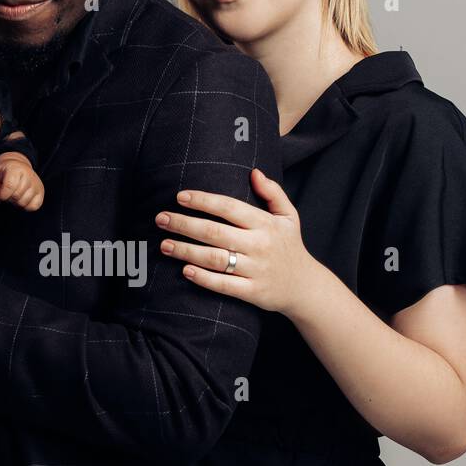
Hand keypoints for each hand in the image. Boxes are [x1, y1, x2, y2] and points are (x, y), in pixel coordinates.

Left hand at [0, 152, 44, 209]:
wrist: (19, 165)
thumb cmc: (5, 171)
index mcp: (15, 169)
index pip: (9, 187)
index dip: (1, 195)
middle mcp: (28, 176)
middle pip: (16, 196)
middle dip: (8, 198)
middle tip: (6, 194)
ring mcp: (36, 184)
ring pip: (23, 203)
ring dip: (16, 202)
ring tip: (14, 195)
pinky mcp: (40, 192)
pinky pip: (33, 207)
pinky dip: (25, 206)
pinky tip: (21, 199)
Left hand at [154, 167, 318, 315]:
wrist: (305, 286)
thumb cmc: (290, 246)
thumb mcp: (289, 216)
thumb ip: (273, 192)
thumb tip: (254, 172)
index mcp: (265, 224)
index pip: (229, 207)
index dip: (203, 201)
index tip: (180, 197)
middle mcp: (260, 245)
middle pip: (215, 232)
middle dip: (184, 224)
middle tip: (160, 219)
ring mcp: (256, 269)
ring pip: (215, 258)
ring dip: (186, 251)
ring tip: (165, 245)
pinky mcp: (253, 292)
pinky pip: (224, 285)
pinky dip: (203, 278)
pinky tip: (185, 270)